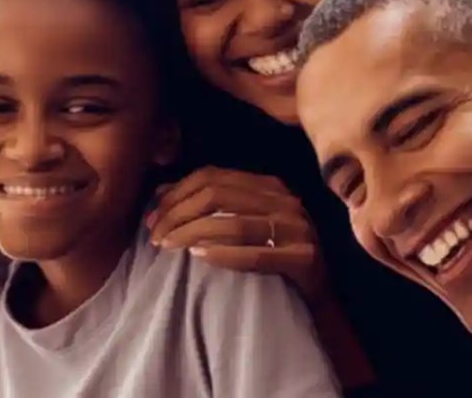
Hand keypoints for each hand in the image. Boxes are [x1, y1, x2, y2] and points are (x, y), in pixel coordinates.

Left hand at [146, 166, 326, 302]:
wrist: (319, 294)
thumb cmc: (274, 256)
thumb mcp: (245, 223)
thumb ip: (211, 205)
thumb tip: (160, 191)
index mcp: (271, 186)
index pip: (213, 177)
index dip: (176, 194)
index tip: (152, 219)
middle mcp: (286, 200)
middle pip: (219, 195)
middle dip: (178, 214)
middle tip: (155, 237)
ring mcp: (299, 228)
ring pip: (234, 223)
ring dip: (193, 233)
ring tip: (168, 247)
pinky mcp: (304, 258)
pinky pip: (256, 254)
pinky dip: (223, 255)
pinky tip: (199, 257)